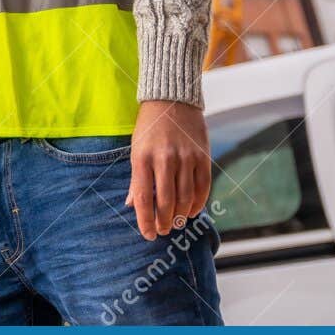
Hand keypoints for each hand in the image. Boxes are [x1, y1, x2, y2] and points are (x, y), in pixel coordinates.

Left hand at [124, 100, 211, 240]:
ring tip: (176, 223)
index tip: (147, 234)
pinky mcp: (203, 156)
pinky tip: (192, 210)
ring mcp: (186, 158)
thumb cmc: (149, 128)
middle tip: (162, 231)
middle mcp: (165, 159)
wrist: (172, 100)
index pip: (143, 198)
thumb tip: (131, 205)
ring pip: (186, 198)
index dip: (145, 221)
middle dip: (163, 222)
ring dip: (181, 216)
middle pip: (166, 202)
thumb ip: (136, 179)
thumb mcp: (136, 150)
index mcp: (142, 158)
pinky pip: (203, 187)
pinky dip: (198, 203)